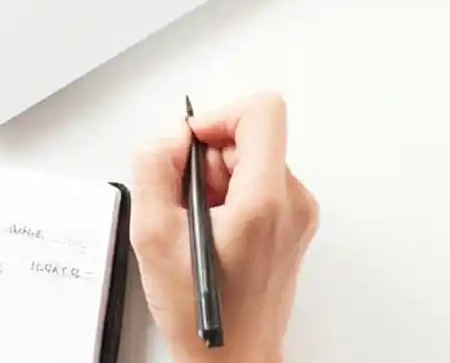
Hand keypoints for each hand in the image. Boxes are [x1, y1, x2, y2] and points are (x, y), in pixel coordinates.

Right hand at [131, 94, 318, 362]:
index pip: (261, 112)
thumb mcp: (152, 233)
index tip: (191, 144)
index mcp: (264, 201)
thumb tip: (169, 137)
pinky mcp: (293, 224)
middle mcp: (292, 203)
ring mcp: (297, 214)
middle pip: (250, 137)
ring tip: (198, 226)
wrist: (233, 359)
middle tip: (186, 203)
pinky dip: (229, 197)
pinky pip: (257, 184)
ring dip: (215, 181)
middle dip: (207, 160)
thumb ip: (152, 168)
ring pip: (251, 160)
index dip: (217, 117)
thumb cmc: (203, 314)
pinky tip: (212, 233)